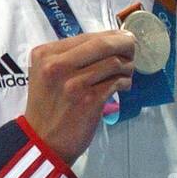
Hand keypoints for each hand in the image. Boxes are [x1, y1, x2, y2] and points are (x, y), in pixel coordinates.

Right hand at [23, 31, 135, 164]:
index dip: (112, 36)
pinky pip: (117, 81)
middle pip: (103, 44)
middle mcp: (56, 66)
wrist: (43, 141)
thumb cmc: (50, 105)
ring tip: (127, 73)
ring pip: (114, 62)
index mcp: (45, 54)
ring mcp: (73, 83)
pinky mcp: (88, 100)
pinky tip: (123, 86)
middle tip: (133, 51)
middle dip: (125, 45)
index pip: (88, 36)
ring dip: (127, 67)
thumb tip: (112, 39)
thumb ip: (73, 56)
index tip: (125, 40)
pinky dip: (125, 81)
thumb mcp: (49, 74)